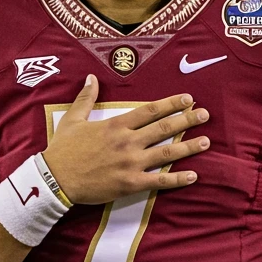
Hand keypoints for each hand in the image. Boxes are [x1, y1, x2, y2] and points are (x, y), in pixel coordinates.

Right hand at [41, 75, 209, 204]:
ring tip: (206, 141)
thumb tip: (92, 77)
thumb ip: (86, 98)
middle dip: (187, 120)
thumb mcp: (72, 119)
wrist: (55, 179)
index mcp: (116, 125)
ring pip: (166, 153)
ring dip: (188, 146)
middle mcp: (128, 142)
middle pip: (164, 128)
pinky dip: (177, 179)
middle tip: (204, 115)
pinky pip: (159, 181)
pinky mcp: (130, 184)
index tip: (187, 99)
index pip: (150, 111)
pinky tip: (193, 176)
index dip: (171, 104)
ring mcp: (131, 164)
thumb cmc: (63, 149)